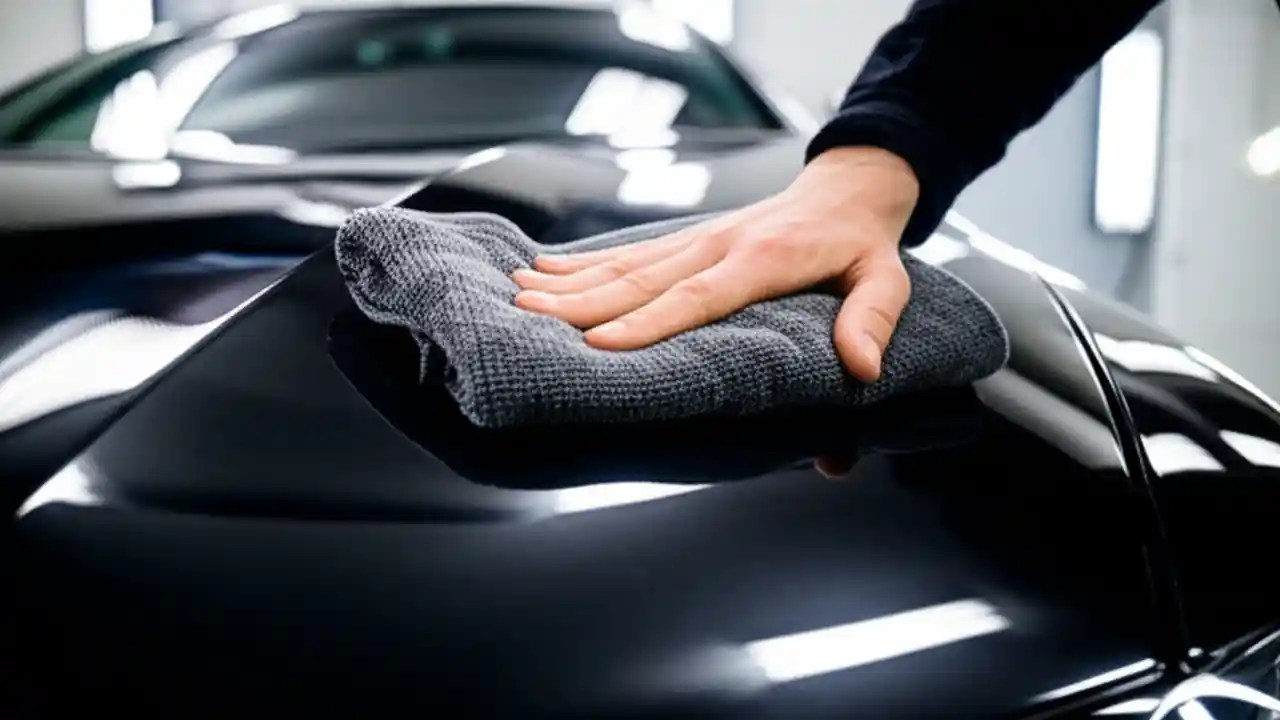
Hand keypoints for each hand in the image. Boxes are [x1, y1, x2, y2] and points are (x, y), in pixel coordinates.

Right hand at [510, 146, 918, 381]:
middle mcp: (718, 246)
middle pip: (642, 279)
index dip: (648, 321)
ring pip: (624, 264)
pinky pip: (628, 253)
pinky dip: (582, 263)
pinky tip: (541, 270)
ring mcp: (696, 239)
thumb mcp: (886, 279)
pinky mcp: (686, 240)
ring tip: (517, 294)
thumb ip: (872, 321)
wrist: (847, 188)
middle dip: (582, 301)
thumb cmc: (862, 245)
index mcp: (763, 259)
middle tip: (528, 316)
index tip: (599, 342)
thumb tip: (863, 371)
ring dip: (569, 282)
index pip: (698, 296)